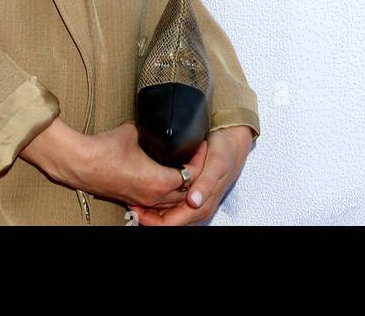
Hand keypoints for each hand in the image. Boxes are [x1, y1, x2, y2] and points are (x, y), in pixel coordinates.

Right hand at [67, 120, 196, 210]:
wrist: (80, 164)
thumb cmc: (105, 149)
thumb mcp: (135, 131)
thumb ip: (151, 128)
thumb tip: (157, 121)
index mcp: (159, 180)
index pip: (192, 175)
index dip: (199, 159)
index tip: (200, 145)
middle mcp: (153, 195)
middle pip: (185, 192)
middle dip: (193, 175)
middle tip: (194, 156)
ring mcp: (142, 200)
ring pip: (170, 202)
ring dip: (179, 188)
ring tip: (181, 167)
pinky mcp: (131, 200)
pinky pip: (155, 203)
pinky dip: (163, 195)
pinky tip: (162, 181)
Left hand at [128, 125, 255, 226]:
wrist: (235, 140)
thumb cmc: (225, 151)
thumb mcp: (216, 164)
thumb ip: (205, 183)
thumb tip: (193, 201)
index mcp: (201, 206)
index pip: (169, 224)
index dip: (150, 220)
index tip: (134, 206)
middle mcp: (196, 208)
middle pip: (166, 222)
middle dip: (146, 215)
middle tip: (130, 199)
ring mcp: (194, 201)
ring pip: (167, 213)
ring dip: (151, 208)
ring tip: (135, 193)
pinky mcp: (191, 192)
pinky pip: (171, 203)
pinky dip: (158, 199)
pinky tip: (148, 188)